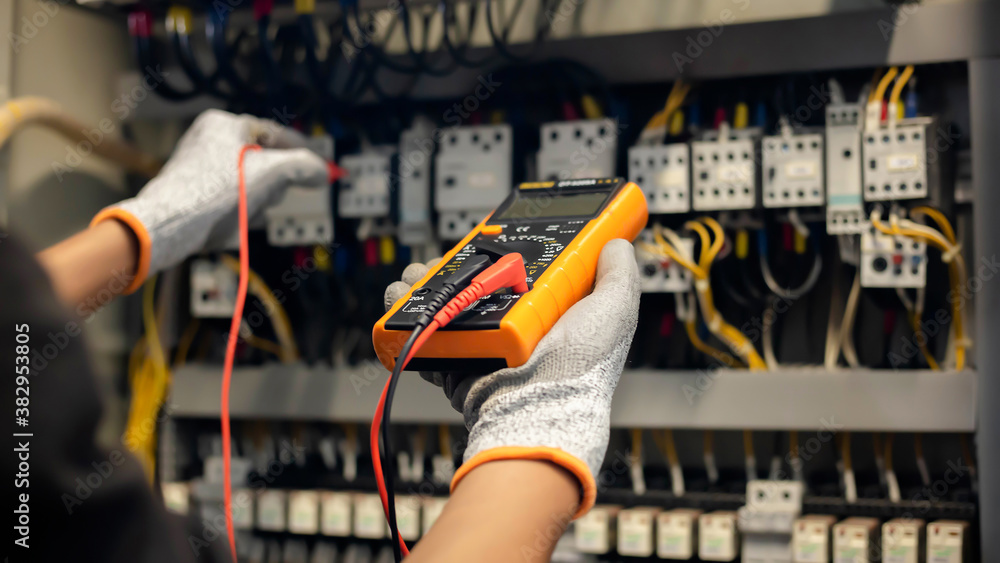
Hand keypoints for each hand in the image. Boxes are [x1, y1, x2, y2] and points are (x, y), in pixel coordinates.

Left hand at [91, 109, 327, 292]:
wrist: (168, 225)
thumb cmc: (215, 193)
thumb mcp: (270, 174)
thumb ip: (302, 167)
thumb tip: (324, 171)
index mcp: (223, 123)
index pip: (275, 132)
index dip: (301, 151)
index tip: (319, 168)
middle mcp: (208, 138)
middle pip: (263, 158)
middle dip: (274, 181)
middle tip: (275, 195)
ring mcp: (198, 163)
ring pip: (248, 179)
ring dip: (258, 198)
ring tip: (248, 211)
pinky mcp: (192, 188)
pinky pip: (229, 194)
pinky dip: (240, 206)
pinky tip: (235, 220)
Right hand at [383, 239, 639, 516]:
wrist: (539, 407)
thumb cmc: (581, 366)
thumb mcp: (614, 312)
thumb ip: (619, 275)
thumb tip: (617, 243)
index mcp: (544, 315)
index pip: (516, 274)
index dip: (499, 254)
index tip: (486, 239)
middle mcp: (510, 329)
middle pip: (471, 286)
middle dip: (448, 268)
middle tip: (439, 258)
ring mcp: (481, 346)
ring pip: (441, 307)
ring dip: (418, 288)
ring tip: (410, 277)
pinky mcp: (456, 362)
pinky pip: (424, 338)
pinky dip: (403, 321)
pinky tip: (397, 302)